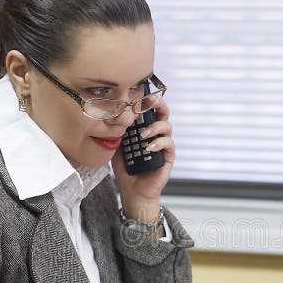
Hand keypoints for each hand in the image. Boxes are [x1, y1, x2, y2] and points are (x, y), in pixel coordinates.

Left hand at [111, 98, 174, 221]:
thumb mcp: (117, 145)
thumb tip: (114, 114)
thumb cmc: (125, 167)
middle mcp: (155, 133)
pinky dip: (159, 143)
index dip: (145, 100)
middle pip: (162, 112)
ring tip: (142, 135)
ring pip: (167, 126)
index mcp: (143, 128)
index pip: (147, 109)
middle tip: (150, 102)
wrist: (133, 189)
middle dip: (157, 104)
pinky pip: (169, 144)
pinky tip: (149, 147)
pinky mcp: (168, 156)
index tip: (138, 93)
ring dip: (155, 127)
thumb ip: (118, 130)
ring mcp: (163, 144)